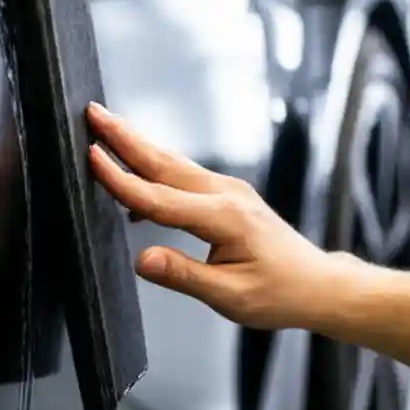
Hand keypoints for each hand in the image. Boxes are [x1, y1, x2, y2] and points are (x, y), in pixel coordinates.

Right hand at [86, 102, 365, 329]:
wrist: (318, 284)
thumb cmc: (278, 295)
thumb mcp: (230, 297)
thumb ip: (183, 276)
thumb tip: (141, 260)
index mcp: (224, 218)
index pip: (159, 198)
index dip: (121, 179)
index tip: (91, 155)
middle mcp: (225, 194)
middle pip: (164, 162)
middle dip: (125, 137)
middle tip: (91, 112)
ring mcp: (227, 190)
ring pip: (172, 162)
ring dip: (137, 143)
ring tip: (105, 124)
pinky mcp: (226, 195)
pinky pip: (182, 174)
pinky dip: (153, 165)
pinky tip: (133, 170)